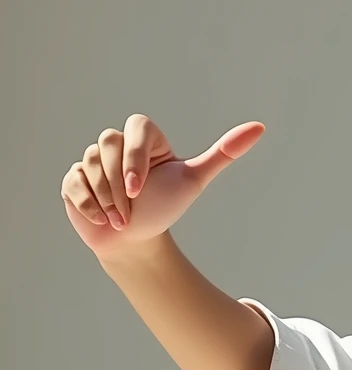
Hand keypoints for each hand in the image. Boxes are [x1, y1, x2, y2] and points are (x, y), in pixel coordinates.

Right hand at [59, 114, 263, 258]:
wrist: (137, 241)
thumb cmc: (165, 208)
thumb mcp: (194, 180)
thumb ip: (223, 153)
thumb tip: (259, 128)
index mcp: (142, 136)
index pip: (133, 130)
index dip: (134, 160)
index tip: (139, 189)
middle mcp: (115, 142)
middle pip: (107, 146)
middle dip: (120, 187)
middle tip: (132, 209)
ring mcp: (91, 159)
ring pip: (90, 165)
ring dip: (107, 200)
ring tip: (120, 218)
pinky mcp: (73, 177)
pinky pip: (75, 184)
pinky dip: (89, 206)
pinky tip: (102, 219)